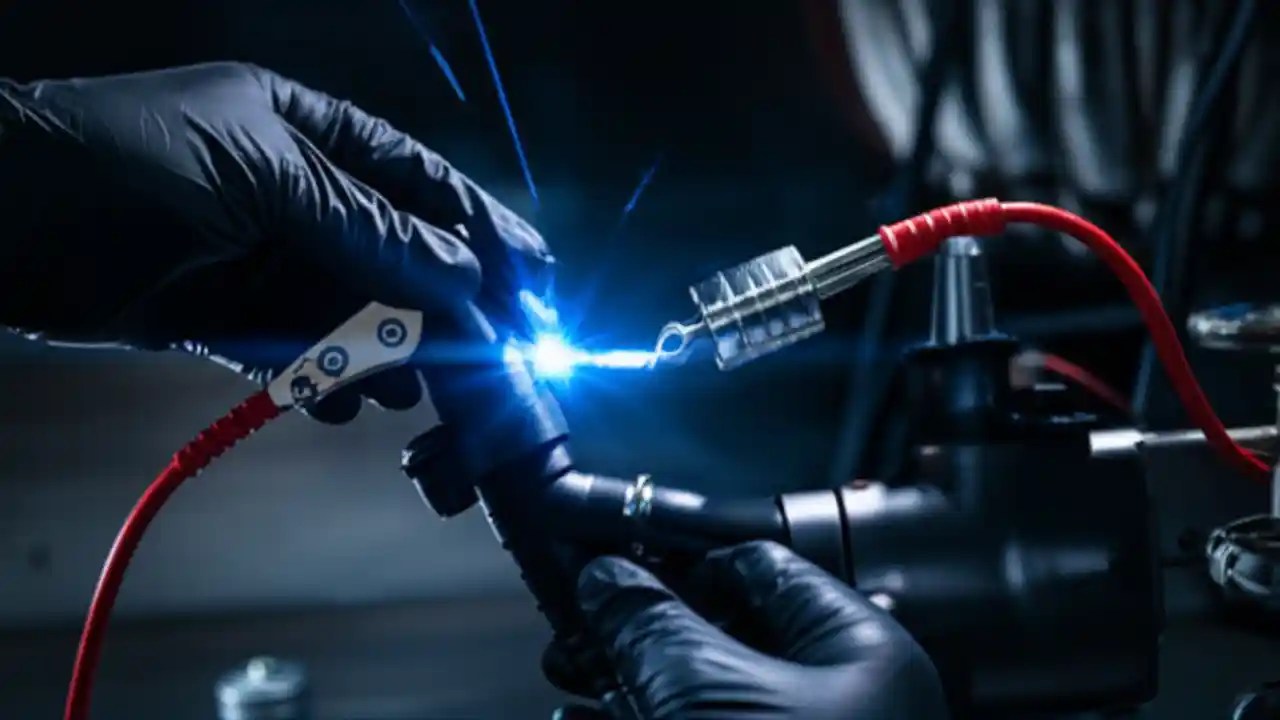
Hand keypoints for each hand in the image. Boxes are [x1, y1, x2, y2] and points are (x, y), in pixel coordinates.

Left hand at [0, 62, 551, 421]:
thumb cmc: (124, 162)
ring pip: (348, 312)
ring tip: (405, 387)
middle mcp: (291, 190)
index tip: (537, 282)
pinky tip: (337, 403)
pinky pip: (291, 352)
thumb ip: (372, 230)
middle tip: (487, 358)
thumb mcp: (267, 179)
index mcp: (309, 131)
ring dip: (381, 354)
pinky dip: (318, 380)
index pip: (421, 181)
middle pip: (395, 254)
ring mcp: (255, 253)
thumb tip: (466, 276)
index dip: (484, 231)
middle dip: (440, 307)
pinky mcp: (218, 312)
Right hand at [556, 542, 948, 719]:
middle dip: (640, 627)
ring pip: (702, 695)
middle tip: (576, 620)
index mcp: (856, 652)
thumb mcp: (707, 692)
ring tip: (565, 669)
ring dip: (628, 680)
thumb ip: (653, 626)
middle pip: (723, 635)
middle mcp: (836, 701)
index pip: (761, 569)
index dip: (679, 556)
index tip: (610, 554)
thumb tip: (608, 577)